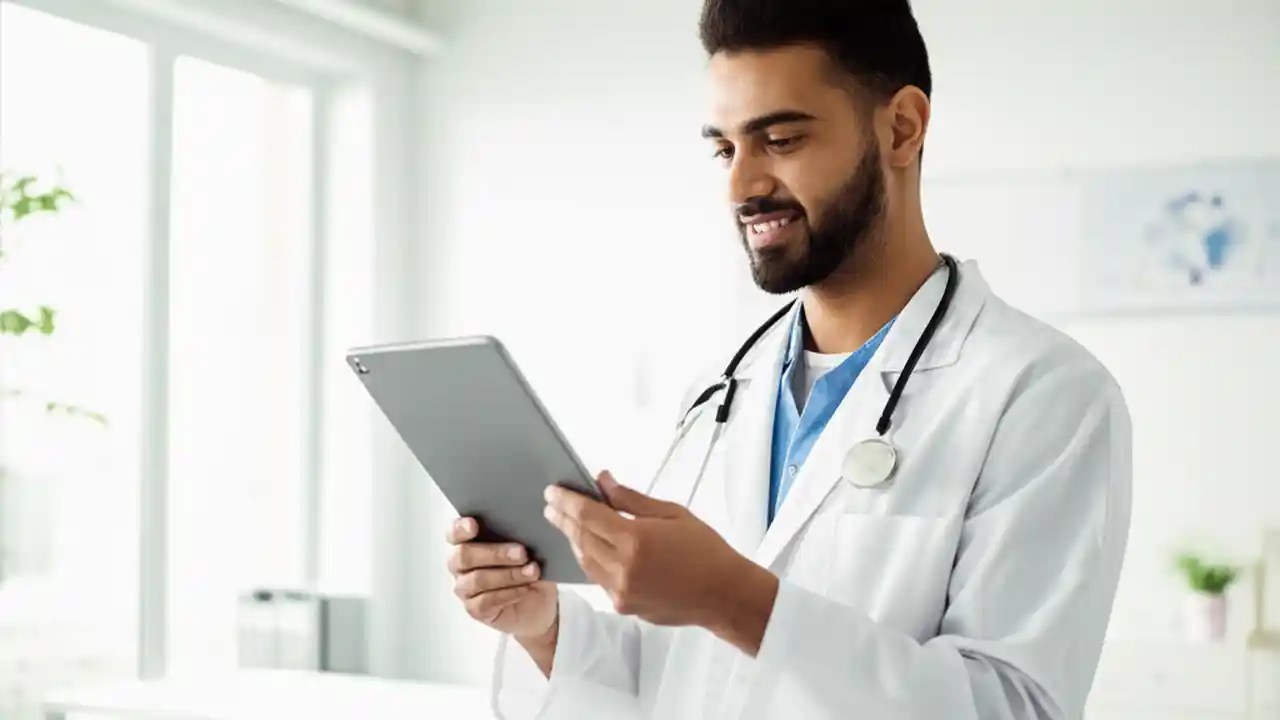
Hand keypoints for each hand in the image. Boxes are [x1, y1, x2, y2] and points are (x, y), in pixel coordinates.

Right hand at [445, 517, 557, 642]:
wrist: (538, 601)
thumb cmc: (527, 565)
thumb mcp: (528, 546)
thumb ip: (519, 533)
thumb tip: (527, 522)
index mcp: (468, 541)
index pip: (455, 532)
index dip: (460, 528)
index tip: (474, 524)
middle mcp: (460, 564)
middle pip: (464, 556)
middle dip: (495, 553)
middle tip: (522, 553)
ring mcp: (465, 588)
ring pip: (477, 580)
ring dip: (508, 575)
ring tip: (532, 571)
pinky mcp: (475, 609)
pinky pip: (485, 602)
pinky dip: (508, 593)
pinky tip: (524, 589)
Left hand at [544, 472, 777, 650]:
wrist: (724, 595)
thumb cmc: (705, 549)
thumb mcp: (672, 513)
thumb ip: (631, 499)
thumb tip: (602, 481)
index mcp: (635, 540)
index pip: (588, 515)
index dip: (566, 501)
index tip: (552, 491)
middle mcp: (622, 568)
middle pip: (581, 538)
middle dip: (563, 519)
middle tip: (551, 505)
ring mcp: (620, 591)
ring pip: (585, 560)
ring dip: (574, 540)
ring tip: (567, 523)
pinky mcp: (623, 606)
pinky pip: (598, 578)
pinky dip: (591, 559)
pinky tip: (591, 547)